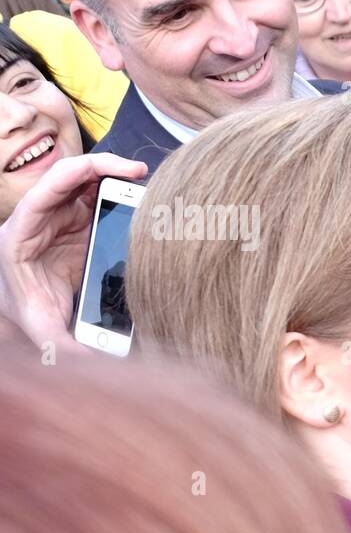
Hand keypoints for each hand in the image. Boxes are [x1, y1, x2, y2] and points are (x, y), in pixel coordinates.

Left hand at [0, 153, 147, 348]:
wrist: (21, 303)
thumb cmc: (25, 307)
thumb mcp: (38, 325)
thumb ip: (57, 343)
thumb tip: (84, 364)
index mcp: (24, 229)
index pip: (51, 187)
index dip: (81, 172)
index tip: (115, 173)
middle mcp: (43, 215)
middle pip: (72, 176)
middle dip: (105, 168)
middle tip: (140, 174)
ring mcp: (63, 216)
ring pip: (88, 184)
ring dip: (116, 179)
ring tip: (147, 185)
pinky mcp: (80, 222)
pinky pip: (99, 199)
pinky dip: (120, 195)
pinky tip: (142, 201)